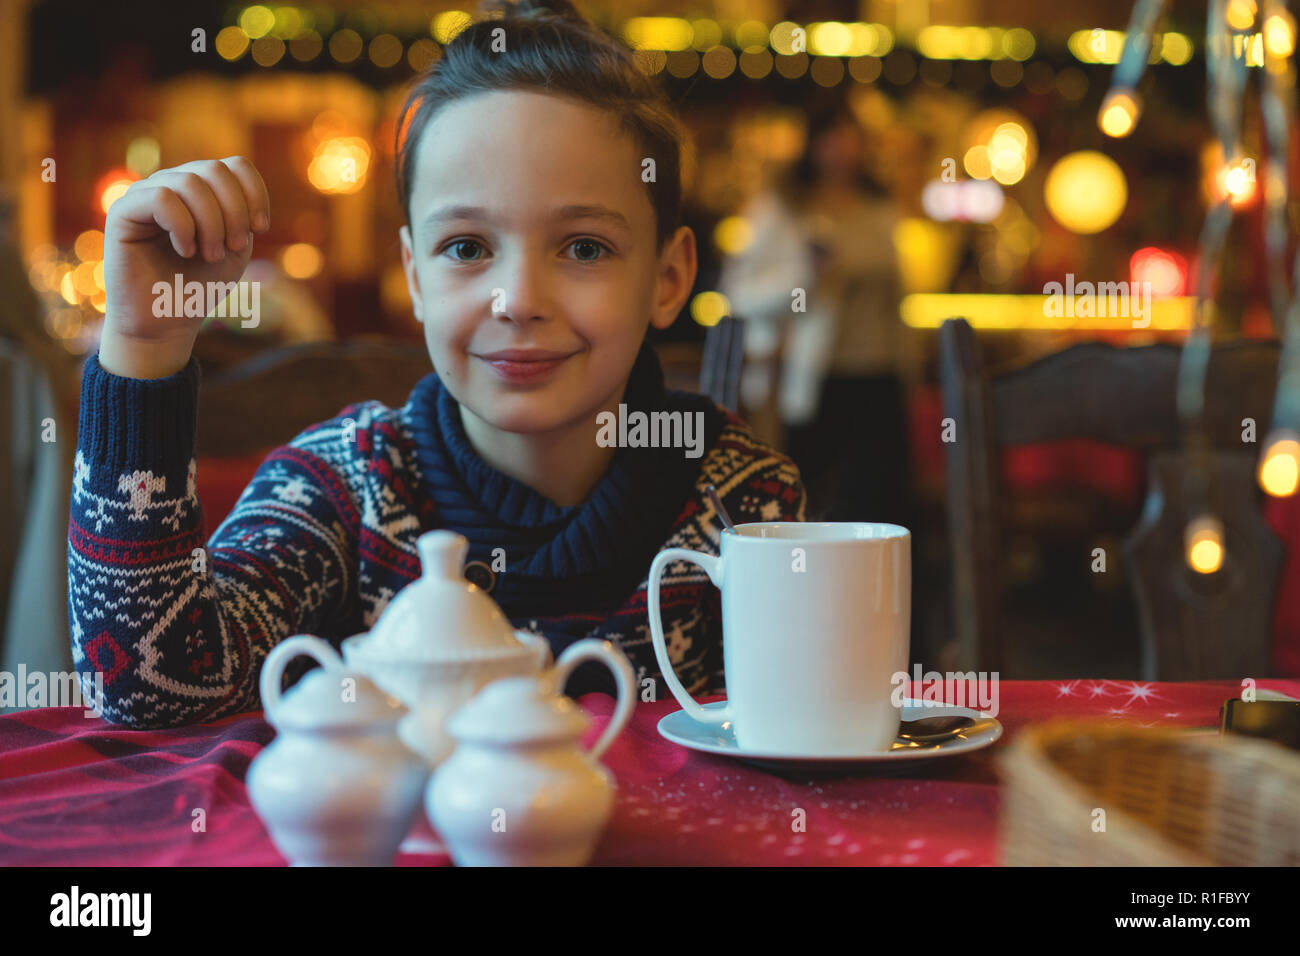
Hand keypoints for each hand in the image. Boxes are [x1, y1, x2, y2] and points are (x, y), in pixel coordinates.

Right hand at [99, 157, 270, 377]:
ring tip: (211, 254)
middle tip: (233, 246)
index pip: (233, 165)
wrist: (166, 321)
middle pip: (214, 169)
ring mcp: (145, 195)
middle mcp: (171, 185)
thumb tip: (241, 192)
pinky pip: (161, 198)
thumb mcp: (234, 247)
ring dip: (212, 222)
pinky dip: (183, 226)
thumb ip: (241, 215)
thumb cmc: (200, 285)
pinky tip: (186, 250)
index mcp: (200, 191)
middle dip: (234, 210)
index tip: (260, 229)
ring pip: (189, 182)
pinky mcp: (123, 212)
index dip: (254, 192)